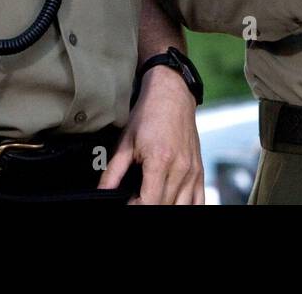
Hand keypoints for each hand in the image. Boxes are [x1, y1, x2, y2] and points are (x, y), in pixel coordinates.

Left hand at [100, 66, 202, 203]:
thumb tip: (101, 193)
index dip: (134, 208)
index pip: (149, 202)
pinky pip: (199, 201)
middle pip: (165, 206)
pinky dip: (186, 206)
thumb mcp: (125, 143)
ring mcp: (193, 171)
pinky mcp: (199, 171)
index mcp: (160, 161)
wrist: (172, 94)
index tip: (126, 204)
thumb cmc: (149, 115)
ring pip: (182, 207)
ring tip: (150, 199)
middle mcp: (180, 168)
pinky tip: (171, 203)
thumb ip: (112, 173)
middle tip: (133, 200)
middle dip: (147, 207)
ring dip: (165, 207)